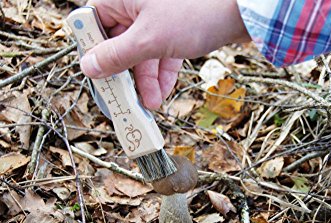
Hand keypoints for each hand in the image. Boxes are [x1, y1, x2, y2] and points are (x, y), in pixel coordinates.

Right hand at [80, 0, 249, 108]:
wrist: (242, 11)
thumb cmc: (196, 13)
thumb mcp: (149, 40)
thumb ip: (116, 55)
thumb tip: (88, 67)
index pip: (93, 24)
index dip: (93, 52)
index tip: (97, 77)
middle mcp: (137, 4)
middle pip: (118, 42)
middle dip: (124, 74)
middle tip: (124, 100)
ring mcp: (158, 15)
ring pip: (142, 52)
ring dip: (145, 80)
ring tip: (150, 104)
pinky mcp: (176, 28)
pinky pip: (161, 53)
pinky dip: (162, 73)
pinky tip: (162, 94)